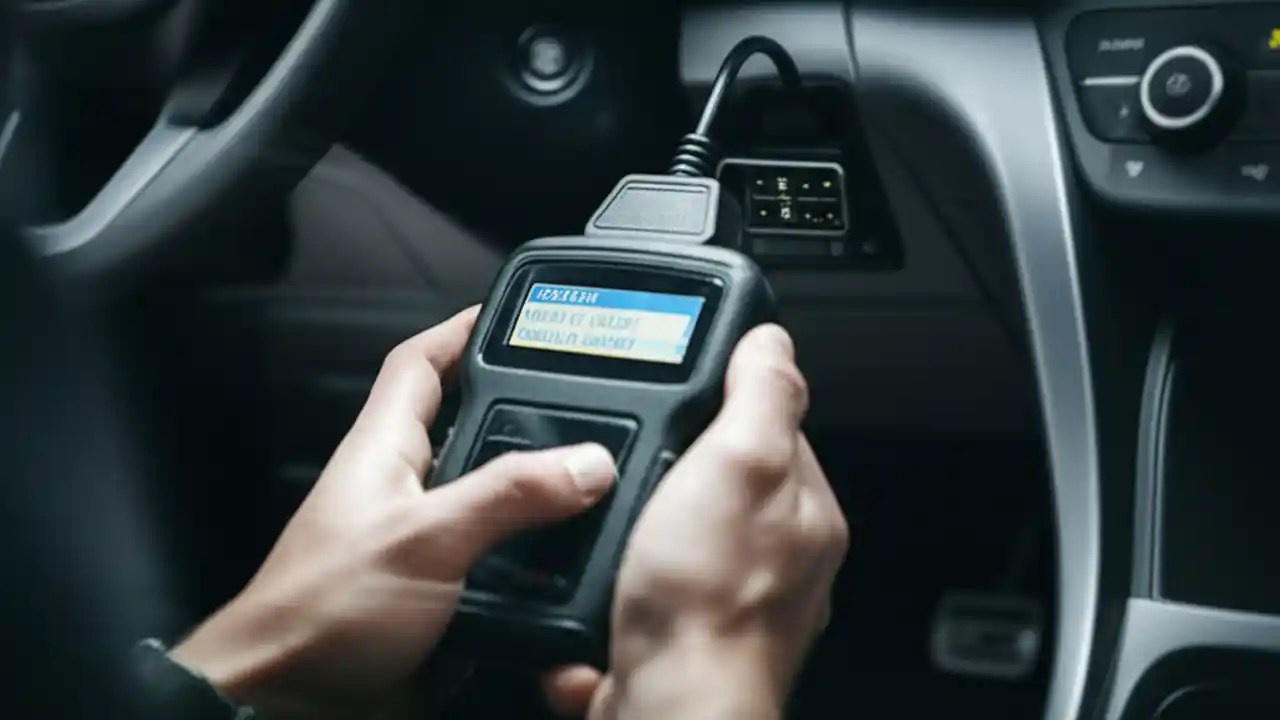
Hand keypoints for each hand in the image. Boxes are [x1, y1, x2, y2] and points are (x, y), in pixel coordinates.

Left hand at [171, 306, 617, 718]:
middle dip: (528, 417)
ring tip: (600, 487)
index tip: (516, 312)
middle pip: (473, 429)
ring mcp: (423, 545)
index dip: (465, 329)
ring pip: (497, 501)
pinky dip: (538, 566)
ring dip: (542, 500)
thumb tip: (586, 462)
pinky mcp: (441, 598)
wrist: (289, 706)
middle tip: (589, 405)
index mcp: (384, 451)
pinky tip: (571, 572)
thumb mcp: (424, 539)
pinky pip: (503, 567)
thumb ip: (508, 495)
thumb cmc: (318, 614)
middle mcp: (405, 490)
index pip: (420, 363)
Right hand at [543, 325, 847, 719]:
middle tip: (631, 463)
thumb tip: (773, 341)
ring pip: (675, 539)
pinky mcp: (680, 640)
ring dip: (634, 531)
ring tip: (607, 524)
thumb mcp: (739, 462)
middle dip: (670, 471)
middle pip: (719, 484)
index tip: (682, 395)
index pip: (774, 429)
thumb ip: (762, 396)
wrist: (666, 704)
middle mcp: (779, 561)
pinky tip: (602, 584)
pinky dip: (614, 589)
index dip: (725, 404)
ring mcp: (730, 603)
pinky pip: (639, 596)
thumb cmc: (704, 598)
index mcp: (805, 512)